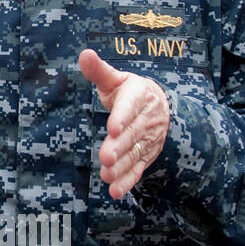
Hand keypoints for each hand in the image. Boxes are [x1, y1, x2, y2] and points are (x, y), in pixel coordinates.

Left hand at [79, 49, 170, 198]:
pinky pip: (138, 169)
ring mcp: (148, 139)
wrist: (160, 106)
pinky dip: (128, 181)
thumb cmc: (129, 90)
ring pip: (135, 154)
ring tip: (107, 175)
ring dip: (122, 167)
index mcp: (139, 95)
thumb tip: (84, 53)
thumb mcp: (116, 78)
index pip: (130, 106)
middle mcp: (146, 119)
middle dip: (120, 146)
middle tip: (106, 157)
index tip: (112, 127)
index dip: (122, 117)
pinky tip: (115, 191)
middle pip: (132, 134)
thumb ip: (99, 70)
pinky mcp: (145, 155)